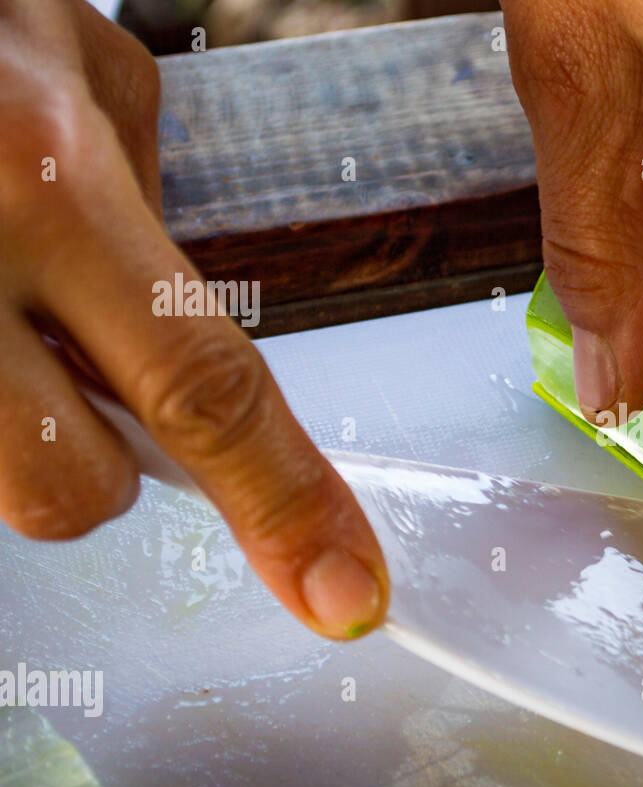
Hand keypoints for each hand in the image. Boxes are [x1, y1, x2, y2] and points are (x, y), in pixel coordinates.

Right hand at [0, 0, 387, 637]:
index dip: (285, 505)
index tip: (341, 591)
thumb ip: (154, 210)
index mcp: (44, 179)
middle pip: (72, 490)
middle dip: (106, 468)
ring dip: (24, 433)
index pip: (206, 389)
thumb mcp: (82, 72)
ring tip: (7, 319)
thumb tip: (187, 316)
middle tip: (83, 378)